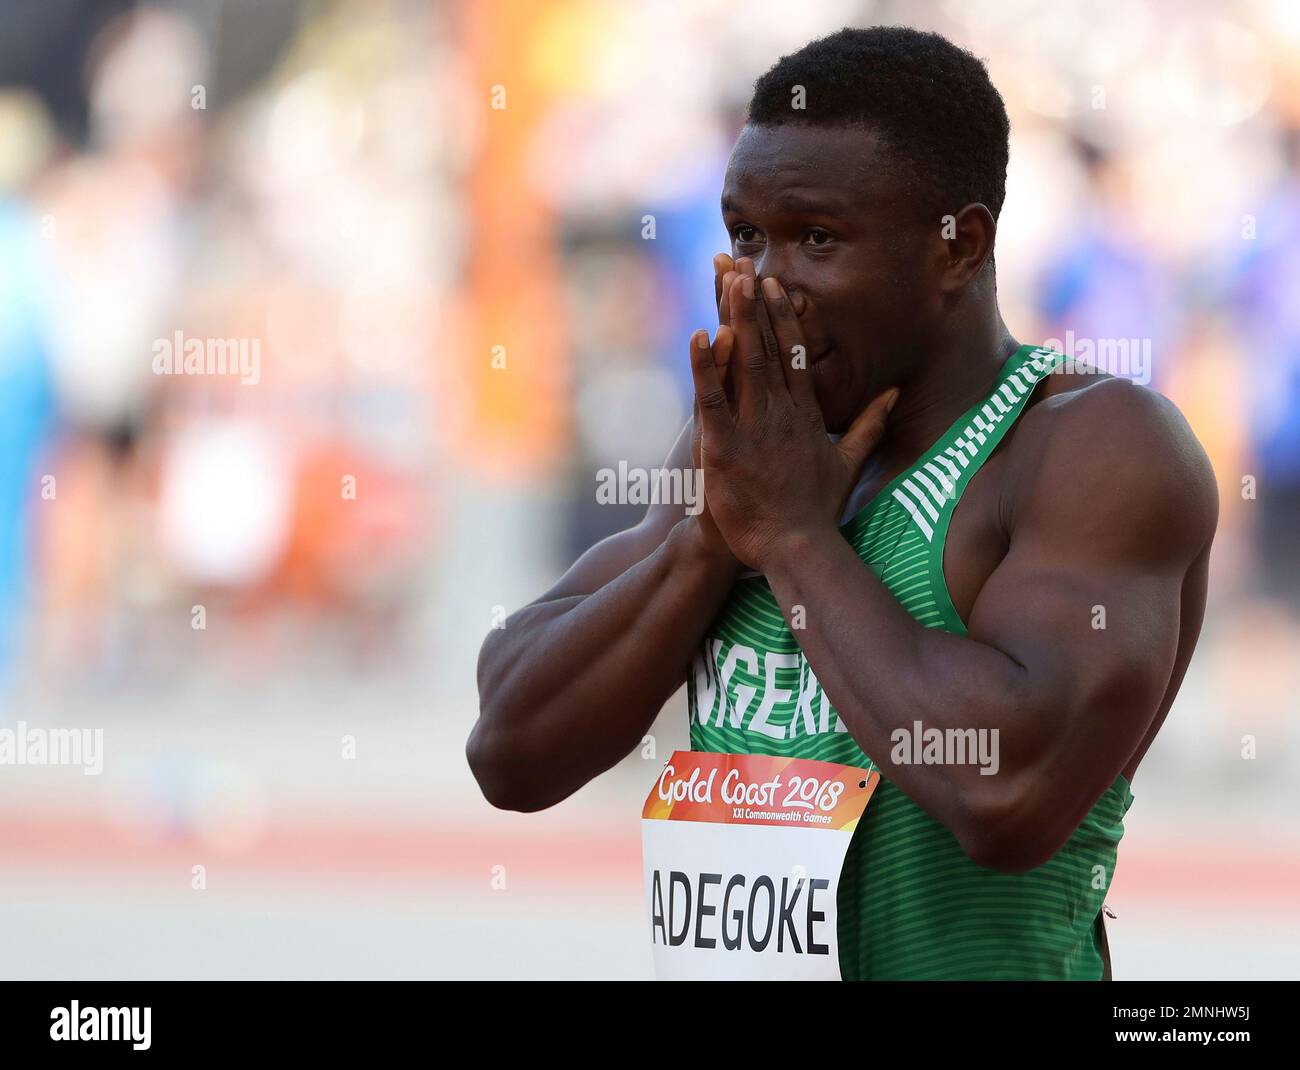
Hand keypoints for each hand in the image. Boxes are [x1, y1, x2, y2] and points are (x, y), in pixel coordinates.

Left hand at [690, 271, 897, 571]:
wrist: (798, 549)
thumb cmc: (817, 512)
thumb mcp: (848, 463)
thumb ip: (869, 425)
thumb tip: (893, 394)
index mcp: (806, 414)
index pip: (797, 355)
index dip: (785, 318)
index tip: (776, 285)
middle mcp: (782, 413)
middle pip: (770, 348)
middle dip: (757, 305)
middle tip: (747, 265)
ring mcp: (755, 427)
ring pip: (745, 363)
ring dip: (737, 319)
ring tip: (728, 281)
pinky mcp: (727, 448)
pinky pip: (713, 399)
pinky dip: (707, 366)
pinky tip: (699, 334)